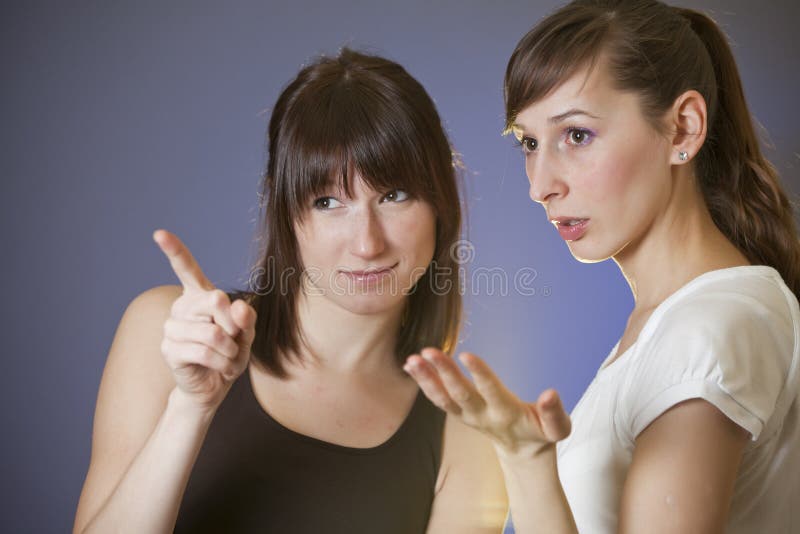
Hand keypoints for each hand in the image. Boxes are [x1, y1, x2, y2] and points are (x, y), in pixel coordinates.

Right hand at [153, 229, 256, 410]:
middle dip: (234, 325)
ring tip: (227, 358)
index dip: (174, 250)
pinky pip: (204, 352)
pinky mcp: (169, 349)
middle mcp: (182, 306)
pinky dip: (221, 363)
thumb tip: (238, 306)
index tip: (159, 233)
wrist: (215, 385)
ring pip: (212, 332)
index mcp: (199, 296)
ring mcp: (172, 327)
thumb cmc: (230, 354)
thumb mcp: (246, 334)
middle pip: (216, 301)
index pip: (186, 268)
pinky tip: (219, 368)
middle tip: (234, 341)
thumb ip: (246, 318)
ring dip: (229, 350)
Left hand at [403, 348, 570, 457]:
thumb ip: (555, 413)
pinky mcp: (459, 413)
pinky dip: (424, 383)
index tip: (465, 354)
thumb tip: (551, 394)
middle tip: (428, 351)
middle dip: (443, 373)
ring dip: (426, 379)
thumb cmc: (542, 433)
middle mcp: (482, 416)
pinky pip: (438, 399)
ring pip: (443, 398)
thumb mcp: (557, 428)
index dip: (479, 373)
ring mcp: (467, 416)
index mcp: (506, 414)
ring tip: (411, 359)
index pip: (490, 391)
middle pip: (460, 394)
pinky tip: (410, 365)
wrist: (523, 452)